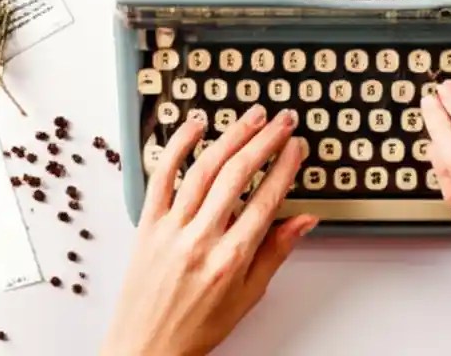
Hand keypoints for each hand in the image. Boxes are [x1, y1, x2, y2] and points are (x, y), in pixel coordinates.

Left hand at [102, 105, 316, 355]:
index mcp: (230, 260)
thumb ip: (276, 252)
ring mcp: (170, 230)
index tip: (296, 147)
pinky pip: (161, 177)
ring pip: (204, 170)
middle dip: (265, 142)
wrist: (146, 347)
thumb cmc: (196, 327)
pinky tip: (195, 126)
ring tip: (252, 117)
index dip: (285, 168)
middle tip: (282, 121)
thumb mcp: (248, 296)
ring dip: (231, 137)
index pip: (265, 201)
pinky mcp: (146, 225)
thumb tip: (304, 220)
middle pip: (237, 176)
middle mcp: (200, 240)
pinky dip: (177, 147)